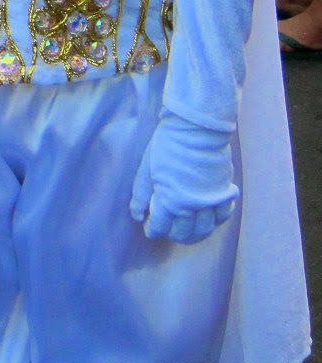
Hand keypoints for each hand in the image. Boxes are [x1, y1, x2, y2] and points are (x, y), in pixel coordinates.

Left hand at [130, 111, 238, 244]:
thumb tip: (137, 216)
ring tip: (186, 229)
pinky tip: (208, 217)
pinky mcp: (225, 192)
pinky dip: (216, 220)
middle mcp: (192, 206)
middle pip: (183, 234)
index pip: (160, 226)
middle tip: (166, 230)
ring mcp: (211, 201)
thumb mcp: (147, 168)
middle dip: (172, 234)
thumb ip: (141, 194)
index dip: (153, 229)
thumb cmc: (168, 145)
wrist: (197, 128)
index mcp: (170, 201)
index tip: (149, 229)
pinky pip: (224, 216)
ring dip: (194, 234)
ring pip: (205, 230)